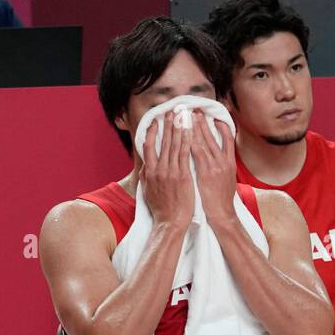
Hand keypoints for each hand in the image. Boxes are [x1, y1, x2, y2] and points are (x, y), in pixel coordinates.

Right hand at [140, 109, 194, 226]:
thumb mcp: (147, 192)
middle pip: (162, 142)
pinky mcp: (182, 176)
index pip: (148, 146)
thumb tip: (144, 166)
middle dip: (167, 125)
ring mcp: (170, 172)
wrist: (170, 223)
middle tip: (171, 111)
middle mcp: (158, 169)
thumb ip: (146, 177)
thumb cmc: (161, 210)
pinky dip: (187, 141)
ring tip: (181, 115)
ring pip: (174, 145)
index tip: (155, 121)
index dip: (152, 132)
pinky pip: (185, 154)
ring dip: (178, 128)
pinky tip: (190, 131)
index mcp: (149, 172)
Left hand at [190, 113, 237, 224]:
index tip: (213, 116)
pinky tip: (183, 133)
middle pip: (214, 136)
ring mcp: (215, 166)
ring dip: (195, 127)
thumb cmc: (221, 201)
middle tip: (196, 110)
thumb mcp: (226, 181)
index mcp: (230, 162)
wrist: (222, 215)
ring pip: (205, 141)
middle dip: (204, 122)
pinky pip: (197, 153)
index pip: (228, 138)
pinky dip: (190, 142)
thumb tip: (216, 160)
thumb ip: (221, 168)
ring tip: (188, 116)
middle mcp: (224, 161)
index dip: (221, 125)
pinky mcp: (206, 172)